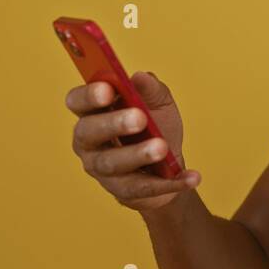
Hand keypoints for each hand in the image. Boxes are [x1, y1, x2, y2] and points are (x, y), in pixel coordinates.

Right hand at [65, 71, 201, 210]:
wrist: (168, 166)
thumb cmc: (155, 127)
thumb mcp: (159, 103)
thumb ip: (150, 88)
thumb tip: (140, 77)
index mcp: (92, 112)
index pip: (77, 101)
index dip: (88, 96)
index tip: (108, 90)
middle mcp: (88, 141)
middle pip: (89, 132)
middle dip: (113, 123)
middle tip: (139, 118)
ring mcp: (101, 168)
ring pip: (112, 162)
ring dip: (138, 154)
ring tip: (162, 148)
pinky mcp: (121, 191)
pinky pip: (143, 188)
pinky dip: (169, 183)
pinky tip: (191, 176)